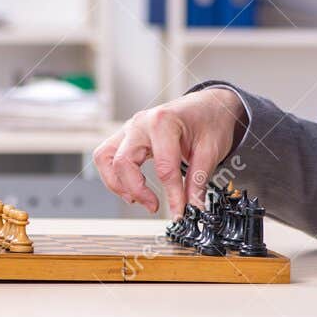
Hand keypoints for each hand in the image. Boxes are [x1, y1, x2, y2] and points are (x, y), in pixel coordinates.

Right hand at [92, 88, 248, 214]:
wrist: (208, 104)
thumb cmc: (209, 120)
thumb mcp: (211, 150)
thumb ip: (198, 180)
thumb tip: (193, 207)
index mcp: (164, 122)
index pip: (163, 168)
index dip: (172, 195)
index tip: (180, 213)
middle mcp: (141, 123)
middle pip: (123, 163)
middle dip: (137, 191)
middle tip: (154, 206)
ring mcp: (130, 128)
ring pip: (105, 158)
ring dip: (117, 183)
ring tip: (136, 199)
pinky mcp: (126, 136)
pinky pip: (107, 156)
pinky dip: (114, 175)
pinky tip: (130, 188)